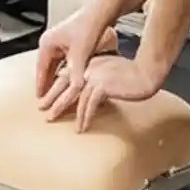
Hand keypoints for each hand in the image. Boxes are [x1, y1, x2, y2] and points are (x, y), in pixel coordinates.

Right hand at [35, 4, 115, 119]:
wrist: (100, 12)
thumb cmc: (88, 27)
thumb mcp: (80, 53)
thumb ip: (76, 73)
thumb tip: (74, 90)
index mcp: (47, 43)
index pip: (40, 68)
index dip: (41, 84)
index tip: (40, 97)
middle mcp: (51, 42)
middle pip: (46, 67)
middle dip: (47, 82)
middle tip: (47, 98)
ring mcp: (60, 42)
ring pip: (55, 65)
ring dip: (57, 77)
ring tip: (57, 91)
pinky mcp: (70, 42)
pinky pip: (64, 61)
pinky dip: (66, 71)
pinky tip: (70, 79)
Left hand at [39, 54, 161, 131]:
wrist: (147, 73)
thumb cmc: (133, 74)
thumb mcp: (110, 73)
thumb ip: (98, 80)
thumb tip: (89, 94)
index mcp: (89, 62)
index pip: (68, 75)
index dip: (56, 87)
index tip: (47, 97)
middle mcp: (89, 67)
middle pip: (65, 84)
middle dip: (52, 97)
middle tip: (42, 109)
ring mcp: (95, 75)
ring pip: (73, 95)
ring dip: (62, 108)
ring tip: (53, 118)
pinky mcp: (103, 86)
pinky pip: (89, 105)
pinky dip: (84, 117)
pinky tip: (81, 127)